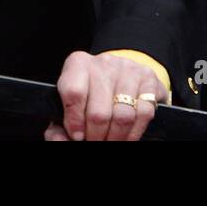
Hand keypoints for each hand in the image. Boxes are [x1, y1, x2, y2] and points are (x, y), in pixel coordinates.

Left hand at [43, 50, 165, 140]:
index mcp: (78, 63)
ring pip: (123, 116)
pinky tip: (126, 137)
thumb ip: (60, 124)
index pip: (73, 93)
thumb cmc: (91, 92)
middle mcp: (103, 63)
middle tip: (94, 142)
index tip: (77, 136)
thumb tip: (59, 140)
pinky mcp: (147, 79)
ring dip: (116, 137)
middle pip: (99, 111)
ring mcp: (127, 69)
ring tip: (109, 141)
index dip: (74, 121)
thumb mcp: (72, 102)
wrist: (121, 76)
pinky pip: (143, 114)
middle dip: (96, 136)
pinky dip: (134, 133)